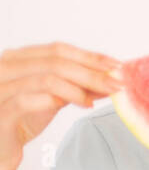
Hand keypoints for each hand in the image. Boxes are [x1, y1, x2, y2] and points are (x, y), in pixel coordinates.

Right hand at [0, 43, 121, 169]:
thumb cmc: (22, 119)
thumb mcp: (54, 99)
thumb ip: (78, 87)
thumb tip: (110, 79)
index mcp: (18, 59)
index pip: (58, 50)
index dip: (90, 56)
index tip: (117, 65)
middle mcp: (5, 67)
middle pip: (56, 61)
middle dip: (92, 72)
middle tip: (117, 83)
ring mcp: (0, 87)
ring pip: (46, 78)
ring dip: (81, 87)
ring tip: (103, 95)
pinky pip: (28, 100)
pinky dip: (59, 100)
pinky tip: (81, 105)